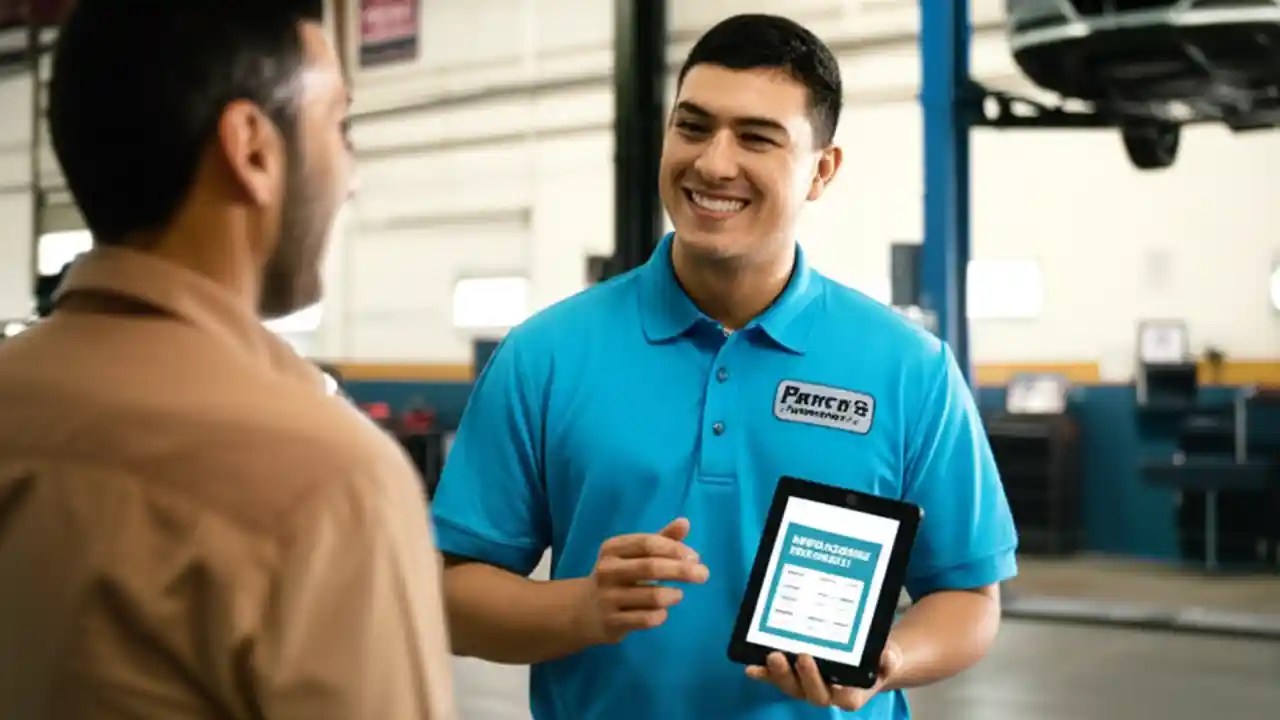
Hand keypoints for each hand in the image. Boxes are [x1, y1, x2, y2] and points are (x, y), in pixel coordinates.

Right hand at [575, 518, 709, 644]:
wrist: (585, 610)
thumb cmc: (619, 576)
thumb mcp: (634, 554)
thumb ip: (661, 539)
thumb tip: (685, 522)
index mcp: (612, 548)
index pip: (647, 543)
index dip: (674, 548)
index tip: (695, 557)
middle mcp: (607, 570)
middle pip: (651, 567)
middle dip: (682, 570)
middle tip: (703, 574)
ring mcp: (608, 597)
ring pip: (652, 596)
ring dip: (673, 595)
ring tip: (678, 594)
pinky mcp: (612, 622)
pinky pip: (647, 619)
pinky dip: (661, 615)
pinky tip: (662, 611)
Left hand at [746, 641, 904, 710]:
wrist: (859, 658)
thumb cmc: (873, 661)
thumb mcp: (888, 658)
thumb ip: (889, 660)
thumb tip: (887, 657)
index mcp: (852, 694)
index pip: (847, 699)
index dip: (844, 691)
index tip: (838, 678)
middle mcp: (826, 694)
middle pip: (813, 693)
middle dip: (807, 677)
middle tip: (803, 657)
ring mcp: (806, 686)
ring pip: (792, 686)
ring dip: (780, 674)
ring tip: (773, 657)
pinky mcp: (792, 676)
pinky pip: (775, 678)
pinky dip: (763, 674)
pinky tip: (751, 668)